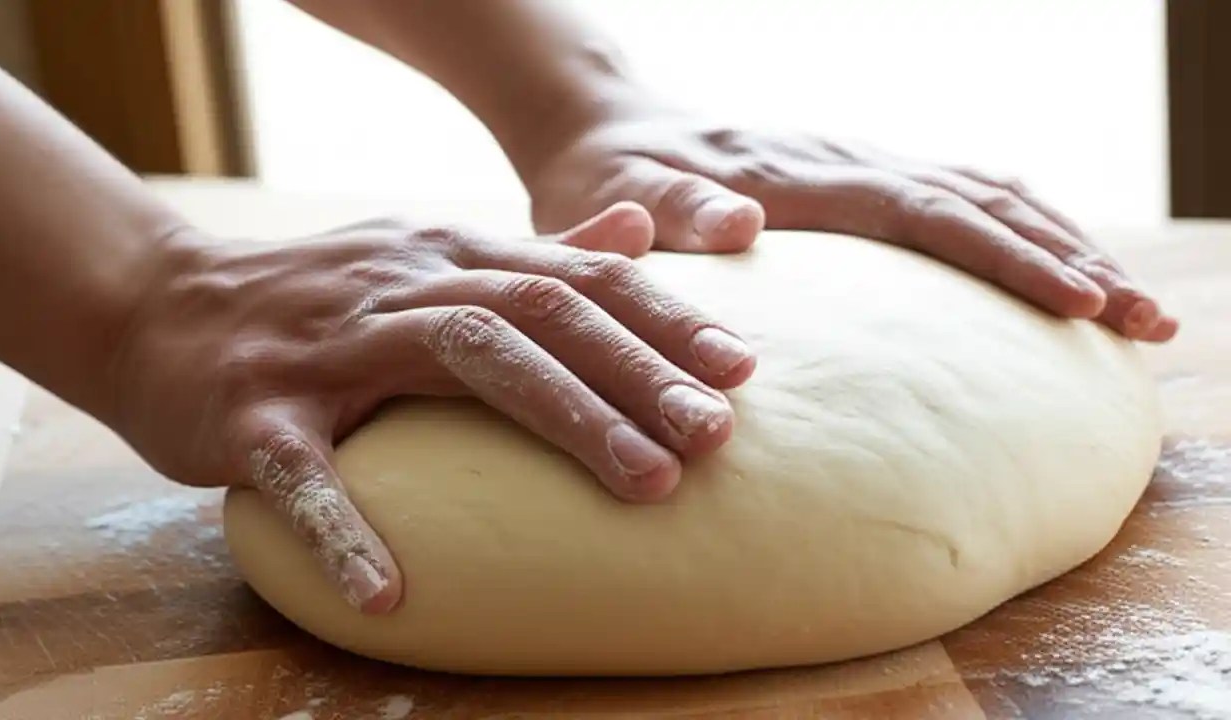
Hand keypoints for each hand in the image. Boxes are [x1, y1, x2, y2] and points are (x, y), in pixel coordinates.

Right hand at [106, 204, 754, 613]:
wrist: (160, 305)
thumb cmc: (314, 298)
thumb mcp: (427, 255)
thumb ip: (531, 253)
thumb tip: (634, 233)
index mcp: (449, 251)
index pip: (575, 276)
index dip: (661, 319)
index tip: (742, 367)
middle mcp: (403, 282)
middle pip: (540, 313)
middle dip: (637, 373)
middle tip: (717, 435)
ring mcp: (329, 346)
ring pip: (462, 358)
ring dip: (563, 419)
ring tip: (645, 485)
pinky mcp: (255, 414)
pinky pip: (304, 475)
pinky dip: (348, 529)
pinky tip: (394, 591)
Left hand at [526, 112, 1176, 342]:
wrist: (601, 131)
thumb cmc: (605, 185)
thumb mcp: (617, 205)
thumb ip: (675, 212)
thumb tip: (747, 219)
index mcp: (797, 179)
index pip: (926, 215)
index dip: (1008, 257)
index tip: (1080, 301)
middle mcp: (840, 163)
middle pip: (980, 201)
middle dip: (1069, 258)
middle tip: (1147, 321)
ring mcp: (853, 165)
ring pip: (982, 191)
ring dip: (1061, 242)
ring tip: (1129, 303)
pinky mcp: (852, 177)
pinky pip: (953, 192)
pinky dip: (1016, 224)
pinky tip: (1054, 255)